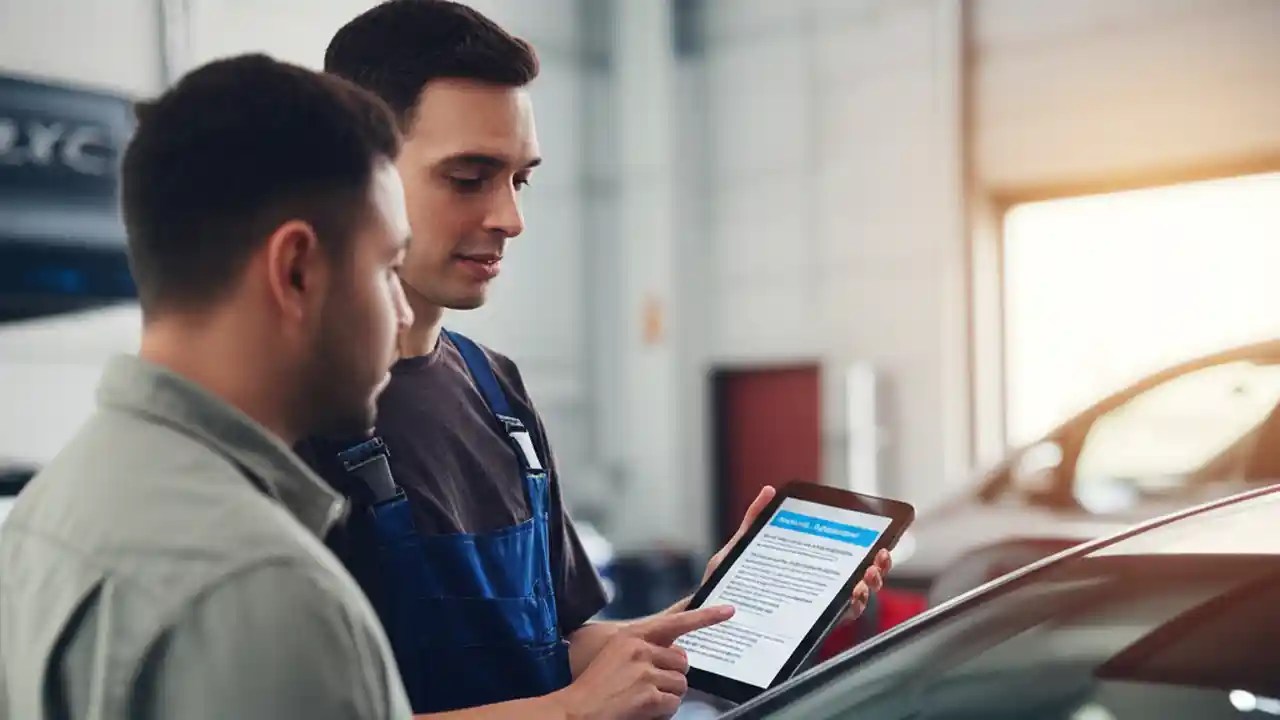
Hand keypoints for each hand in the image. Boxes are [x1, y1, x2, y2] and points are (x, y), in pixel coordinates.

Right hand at [553, 605, 733, 719]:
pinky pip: (673, 704)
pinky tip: (642, 710)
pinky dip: (662, 712)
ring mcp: (644, 670)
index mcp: (632, 635)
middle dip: (672, 676)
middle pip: (682, 661)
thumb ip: (644, 650)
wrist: (575, 711)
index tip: (728, 610)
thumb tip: (677, 656)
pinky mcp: (648, 693)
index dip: (705, 616)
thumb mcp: (615, 655)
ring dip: (667, 697)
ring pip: (680, 684)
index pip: (676, 621)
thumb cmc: (594, 688)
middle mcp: (640, 648)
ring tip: (641, 700)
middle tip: (648, 687)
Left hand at [701, 486, 892, 623]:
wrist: (714, 611)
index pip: (846, 558)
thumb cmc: (730, 581)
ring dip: (870, 586)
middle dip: (878, 567)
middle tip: (880, 557)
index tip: (880, 540)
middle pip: (860, 578)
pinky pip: (842, 618)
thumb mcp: (742, 545)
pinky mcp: (814, 626)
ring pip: (858, 599)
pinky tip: (853, 596)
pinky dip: (853, 607)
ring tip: (867, 576)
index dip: (868, 550)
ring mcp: (819, 608)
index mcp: (810, 568)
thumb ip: (755, 518)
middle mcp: (820, 589)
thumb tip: (768, 490)